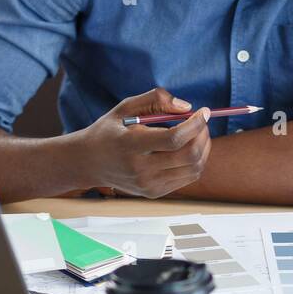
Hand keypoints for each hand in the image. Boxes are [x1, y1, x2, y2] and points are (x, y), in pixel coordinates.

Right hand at [69, 88, 211, 198]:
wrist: (89, 163)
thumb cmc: (110, 131)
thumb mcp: (125, 107)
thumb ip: (156, 100)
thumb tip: (187, 108)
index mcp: (130, 146)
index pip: (173, 139)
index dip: (195, 125)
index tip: (203, 111)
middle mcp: (140, 170)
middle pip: (189, 155)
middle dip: (203, 135)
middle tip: (202, 122)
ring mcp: (148, 185)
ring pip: (194, 168)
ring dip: (203, 148)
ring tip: (197, 133)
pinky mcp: (154, 193)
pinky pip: (188, 177)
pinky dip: (196, 161)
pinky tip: (188, 148)